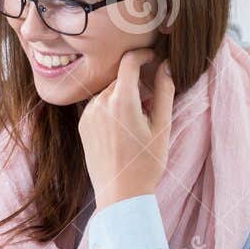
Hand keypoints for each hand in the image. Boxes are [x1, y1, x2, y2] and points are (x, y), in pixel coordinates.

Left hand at [79, 48, 174, 209]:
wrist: (120, 195)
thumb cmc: (146, 164)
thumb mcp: (163, 127)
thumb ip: (164, 92)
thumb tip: (166, 65)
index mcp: (122, 102)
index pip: (129, 61)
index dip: (142, 54)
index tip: (152, 57)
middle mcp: (100, 104)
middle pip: (120, 78)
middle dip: (137, 82)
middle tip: (152, 102)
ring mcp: (88, 115)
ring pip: (110, 92)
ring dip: (125, 96)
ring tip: (138, 121)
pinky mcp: (83, 125)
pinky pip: (99, 106)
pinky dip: (112, 108)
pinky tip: (123, 130)